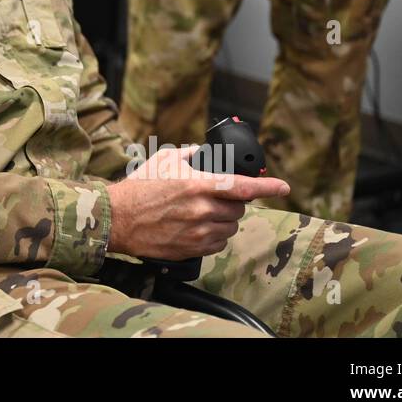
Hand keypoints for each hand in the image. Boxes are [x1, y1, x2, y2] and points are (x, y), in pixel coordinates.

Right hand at [106, 145, 289, 260]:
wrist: (117, 219)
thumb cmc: (139, 187)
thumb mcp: (163, 159)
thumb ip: (190, 154)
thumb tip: (205, 152)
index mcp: (197, 185)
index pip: (242, 187)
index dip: (268, 187)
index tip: (284, 187)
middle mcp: (201, 209)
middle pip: (238, 208)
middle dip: (233, 202)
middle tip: (214, 197)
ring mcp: (198, 232)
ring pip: (230, 226)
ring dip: (223, 219)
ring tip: (201, 212)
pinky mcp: (193, 249)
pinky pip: (218, 242)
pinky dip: (214, 234)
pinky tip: (196, 226)